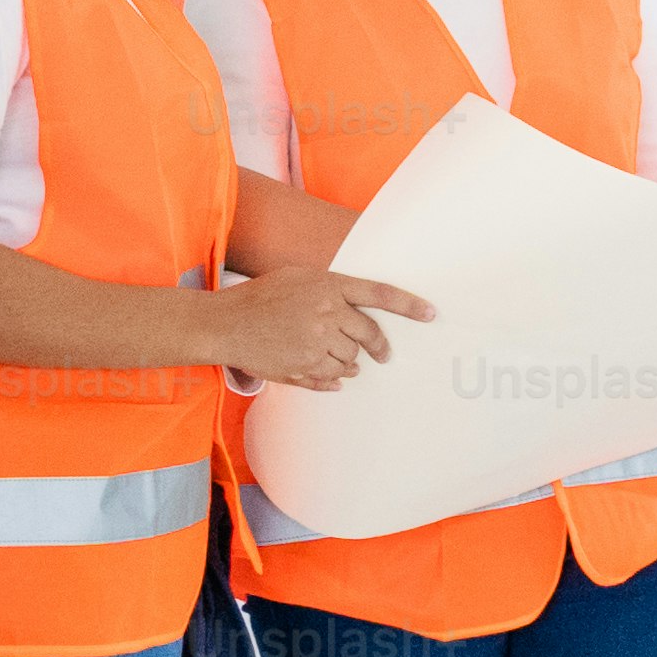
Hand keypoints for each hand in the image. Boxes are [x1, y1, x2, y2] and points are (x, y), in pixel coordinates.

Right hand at [212, 266, 435, 390]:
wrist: (226, 323)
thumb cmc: (261, 297)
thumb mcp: (298, 279)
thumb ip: (330, 290)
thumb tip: (357, 315)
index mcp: (327, 286)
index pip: (378, 294)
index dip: (409, 305)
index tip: (431, 314)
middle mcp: (326, 313)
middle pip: (370, 334)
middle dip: (378, 346)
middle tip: (382, 352)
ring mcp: (315, 343)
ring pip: (353, 359)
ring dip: (350, 360)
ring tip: (330, 354)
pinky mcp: (304, 367)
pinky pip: (334, 377)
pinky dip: (335, 376)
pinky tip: (326, 370)